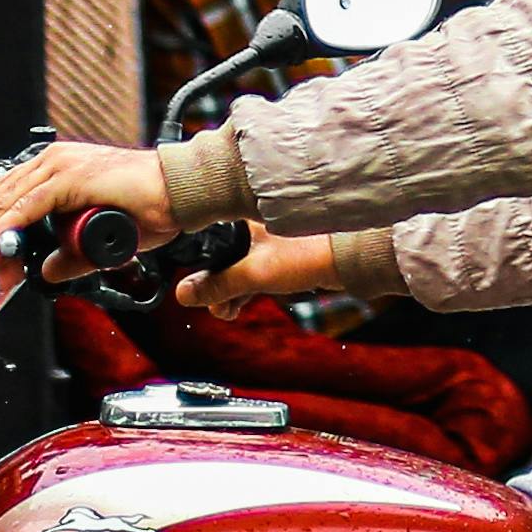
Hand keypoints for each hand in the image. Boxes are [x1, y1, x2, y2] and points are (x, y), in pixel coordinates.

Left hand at [0, 140, 173, 270]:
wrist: (181, 189)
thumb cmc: (150, 203)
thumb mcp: (98, 234)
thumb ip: (72, 253)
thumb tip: (47, 271)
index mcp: (58, 166)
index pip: (7, 195)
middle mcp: (54, 160)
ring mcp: (61, 165)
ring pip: (5, 201)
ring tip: (2, 269)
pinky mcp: (70, 177)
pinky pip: (26, 206)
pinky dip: (9, 232)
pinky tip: (6, 251)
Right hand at [180, 230, 337, 315]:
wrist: (347, 259)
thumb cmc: (309, 253)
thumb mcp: (254, 274)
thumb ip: (218, 285)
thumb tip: (184, 294)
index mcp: (242, 220)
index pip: (208, 246)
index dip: (200, 272)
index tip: (197, 292)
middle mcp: (252, 227)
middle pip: (221, 260)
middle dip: (217, 288)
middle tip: (218, 307)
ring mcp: (267, 242)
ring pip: (237, 269)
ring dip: (231, 292)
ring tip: (228, 311)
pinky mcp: (280, 256)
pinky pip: (253, 273)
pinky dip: (245, 289)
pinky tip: (240, 305)